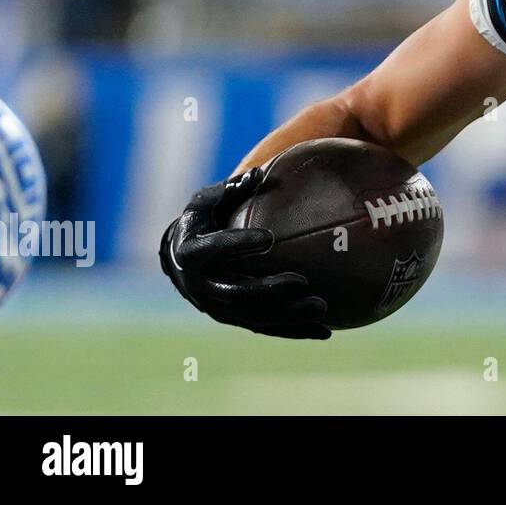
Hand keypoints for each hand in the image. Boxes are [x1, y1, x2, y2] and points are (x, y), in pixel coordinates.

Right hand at [159, 167, 330, 339]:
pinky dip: (294, 331)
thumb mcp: (208, 201)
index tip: (268, 237)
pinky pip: (266, 327)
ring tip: (321, 307)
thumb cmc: (201, 221)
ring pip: (254, 316)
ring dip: (287, 315)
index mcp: (191, 253)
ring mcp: (218, 307)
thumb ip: (231, 190)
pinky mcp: (236, 318)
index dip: (238, 244)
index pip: (214, 250)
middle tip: (301, 282)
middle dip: (269, 290)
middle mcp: (201, 286)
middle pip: (236, 293)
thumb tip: (258, 173)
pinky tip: (324, 331)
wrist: (181, 258)